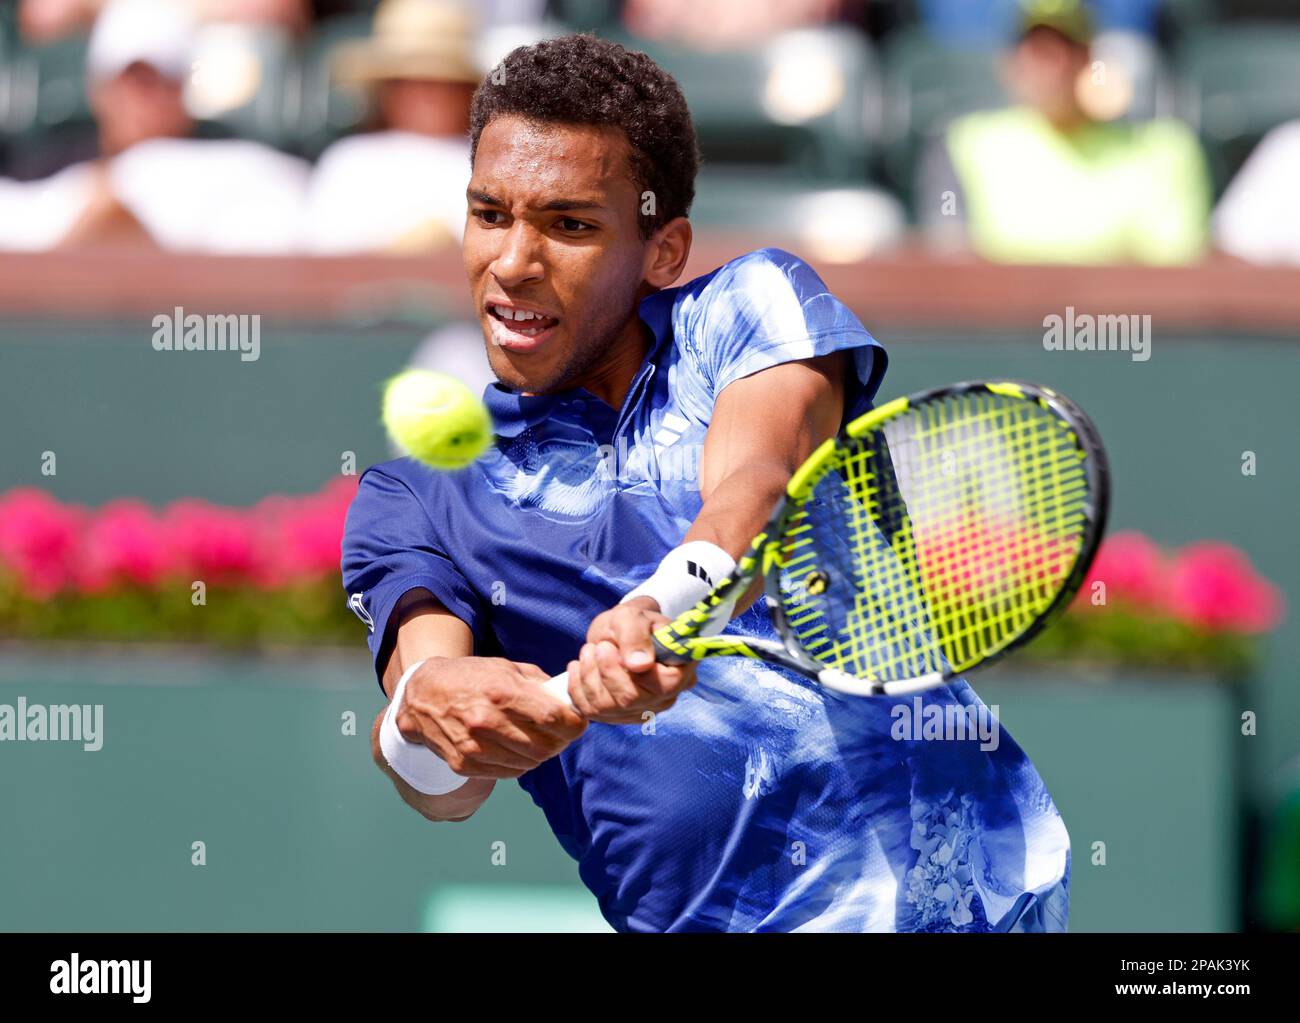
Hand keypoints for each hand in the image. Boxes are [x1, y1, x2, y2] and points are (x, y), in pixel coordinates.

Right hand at [391, 657, 586, 777]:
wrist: (422, 695)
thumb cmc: (470, 677)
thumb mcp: (506, 668)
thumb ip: (540, 684)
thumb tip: (569, 699)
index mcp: (501, 692)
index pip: (554, 718)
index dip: (574, 723)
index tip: (579, 721)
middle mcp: (486, 722)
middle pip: (546, 745)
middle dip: (562, 740)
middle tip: (563, 732)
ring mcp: (474, 747)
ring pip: (530, 763)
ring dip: (542, 753)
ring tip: (540, 738)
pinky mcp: (465, 764)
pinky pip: (510, 772)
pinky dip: (521, 763)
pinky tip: (517, 747)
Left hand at [563, 597, 697, 723]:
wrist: (616, 633)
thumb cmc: (630, 623)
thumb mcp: (632, 617)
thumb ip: (636, 636)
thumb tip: (638, 665)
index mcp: (680, 672)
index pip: (665, 685)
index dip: (635, 670)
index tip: (612, 647)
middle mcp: (664, 698)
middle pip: (631, 699)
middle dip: (606, 670)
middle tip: (598, 646)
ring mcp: (640, 711)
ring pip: (606, 707)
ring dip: (589, 675)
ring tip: (589, 650)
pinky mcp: (616, 717)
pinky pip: (589, 711)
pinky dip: (577, 686)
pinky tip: (580, 666)